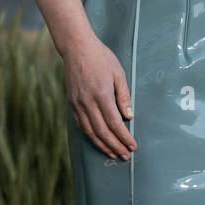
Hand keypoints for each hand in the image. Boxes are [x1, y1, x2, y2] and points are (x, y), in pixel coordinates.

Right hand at [62, 37, 137, 159]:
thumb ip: (123, 95)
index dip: (124, 137)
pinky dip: (90, 135)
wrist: (77, 49)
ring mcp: (77, 104)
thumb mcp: (118, 73)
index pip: (114, 123)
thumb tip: (129, 116)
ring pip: (90, 131)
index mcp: (102, 95)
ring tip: (113, 154)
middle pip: (102, 131)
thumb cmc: (102, 58)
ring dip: (102, 145)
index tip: (132, 146)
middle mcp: (87, 102)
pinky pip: (81, 124)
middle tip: (125, 156)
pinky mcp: (71, 103)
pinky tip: (98, 141)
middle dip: (114, 146)